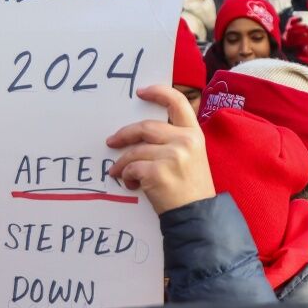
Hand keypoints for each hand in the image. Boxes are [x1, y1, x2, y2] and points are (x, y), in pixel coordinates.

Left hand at [105, 85, 215, 214]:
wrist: (197, 215)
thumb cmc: (191, 188)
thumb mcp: (192, 156)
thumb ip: (174, 139)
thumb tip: (141, 130)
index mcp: (194, 134)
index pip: (177, 102)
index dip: (158, 92)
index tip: (141, 92)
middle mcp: (185, 141)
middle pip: (146, 127)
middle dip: (124, 134)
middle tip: (111, 141)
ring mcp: (173, 156)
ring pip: (135, 151)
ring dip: (122, 162)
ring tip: (117, 171)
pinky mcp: (158, 172)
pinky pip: (132, 167)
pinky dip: (126, 176)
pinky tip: (131, 184)